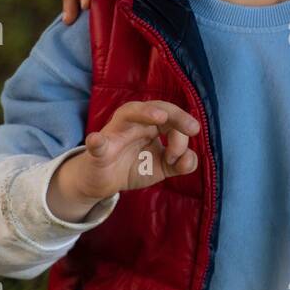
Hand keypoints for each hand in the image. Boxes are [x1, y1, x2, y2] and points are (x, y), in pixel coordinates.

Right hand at [48, 101, 201, 220]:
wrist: (103, 181)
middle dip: (176, 116)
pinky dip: (97, 142)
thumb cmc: (134, 166)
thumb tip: (190, 160)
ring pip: (128, 113)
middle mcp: (134, 122)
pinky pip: (97, 143)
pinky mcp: (98, 150)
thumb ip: (181, 164)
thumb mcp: (162, 167)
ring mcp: (115, 133)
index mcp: (150, 124)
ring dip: (145, 112)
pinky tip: (96, 140)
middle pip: (155, 108)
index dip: (181, 135)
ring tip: (160, 116)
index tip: (180, 157)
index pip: (172, 119)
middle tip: (193, 129)